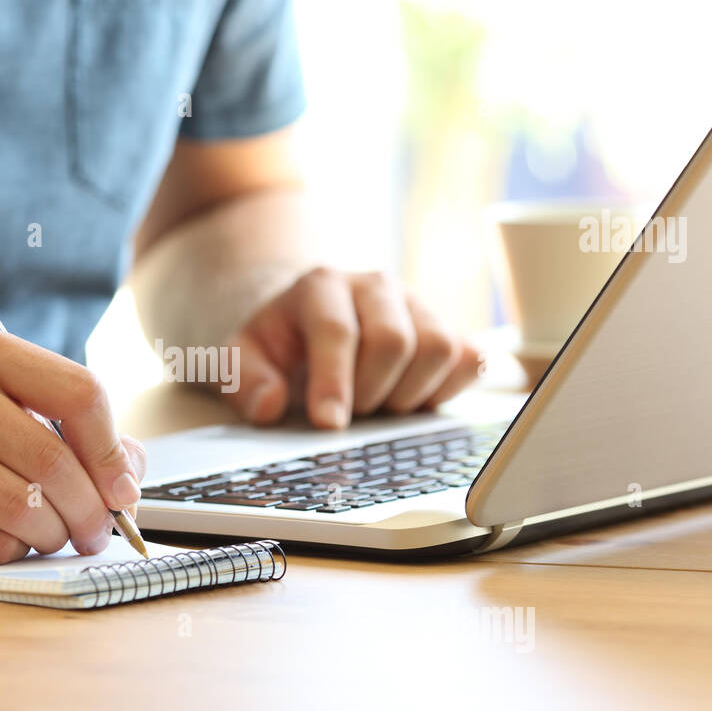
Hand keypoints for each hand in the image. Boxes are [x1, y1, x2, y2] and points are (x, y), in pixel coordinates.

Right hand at [0, 325, 146, 562]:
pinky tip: (1, 539)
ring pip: (23, 508)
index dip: (112, 451)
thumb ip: (69, 427)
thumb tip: (132, 475)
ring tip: (52, 535)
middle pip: (53, 460)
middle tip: (97, 531)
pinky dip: (10, 550)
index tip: (122, 488)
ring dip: (53, 534)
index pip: (79, 394)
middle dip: (90, 509)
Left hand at [223, 267, 480, 427]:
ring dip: (410, 393)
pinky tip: (414, 401)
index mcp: (321, 286)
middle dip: (372, 391)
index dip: (334, 381)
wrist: (312, 328)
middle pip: (395, 340)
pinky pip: (470, 359)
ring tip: (380, 405)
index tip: (329, 423)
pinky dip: (447, 390)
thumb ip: (243, 380)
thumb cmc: (280, 348)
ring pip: (439, 347)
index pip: (337, 330)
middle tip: (353, 411)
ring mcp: (417, 305)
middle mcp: (375, 286)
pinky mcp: (449, 328)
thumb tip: (268, 405)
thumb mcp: (241, 359)